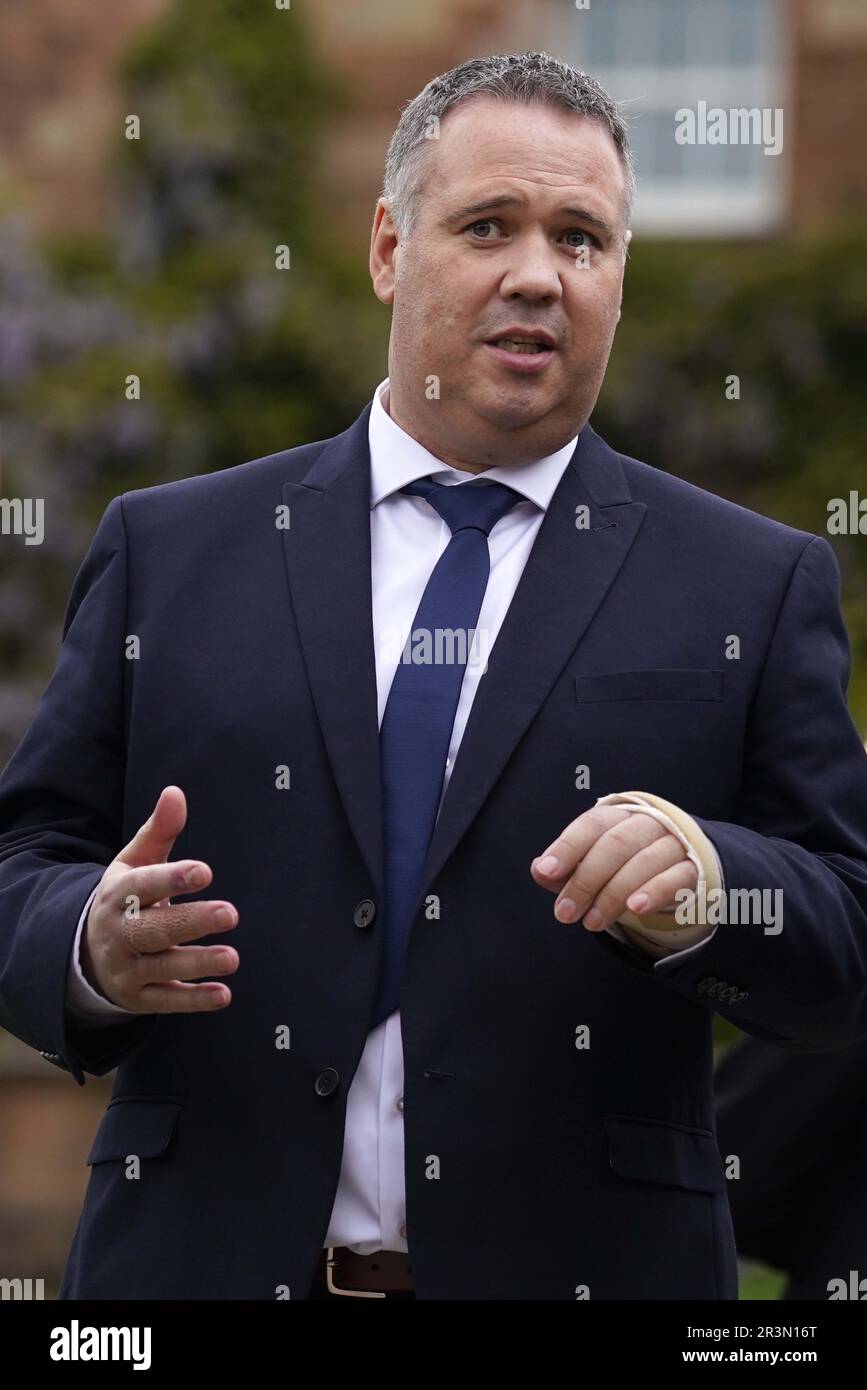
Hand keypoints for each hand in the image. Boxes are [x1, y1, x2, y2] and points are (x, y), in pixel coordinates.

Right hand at [80, 785, 238, 1012]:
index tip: (205, 871)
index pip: (144, 885)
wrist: (83, 952)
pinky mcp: (138, 997)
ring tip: (232, 957)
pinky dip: (193, 1000)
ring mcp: (127, 968)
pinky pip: (166, 1000)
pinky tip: (223, 995)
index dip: (172, 878)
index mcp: (118, 895)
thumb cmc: (125, 898)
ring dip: (197, 963)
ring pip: (161, 967)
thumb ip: (159, 830)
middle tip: (231, 913)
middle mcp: (119, 933)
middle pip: (154, 928)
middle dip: (192, 921)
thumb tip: (176, 792)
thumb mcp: (135, 862)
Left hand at [530, 804, 696, 931]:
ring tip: (592, 922)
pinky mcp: (693, 868)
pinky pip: (675, 877)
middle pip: (615, 844)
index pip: (591, 824)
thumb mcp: (593, 863)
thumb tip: (538, 869)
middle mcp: (647, 823)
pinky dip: (654, 891)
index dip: (568, 846)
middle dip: (585, 880)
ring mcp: (673, 843)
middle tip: (565, 913)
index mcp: (619, 816)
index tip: (547, 871)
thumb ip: (565, 868)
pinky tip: (636, 909)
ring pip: (643, 862)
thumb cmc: (626, 862)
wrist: (681, 863)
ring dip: (614, 894)